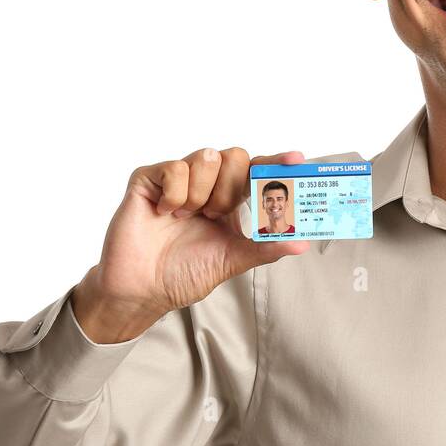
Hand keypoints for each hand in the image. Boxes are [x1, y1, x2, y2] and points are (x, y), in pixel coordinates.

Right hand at [72, 147, 309, 342]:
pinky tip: (165, 213)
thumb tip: (302, 244)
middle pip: (236, 156)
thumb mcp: (233, 260)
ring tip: (187, 217)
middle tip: (215, 215)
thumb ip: (266, 248)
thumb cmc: (183, 273)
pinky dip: (175, 194)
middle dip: (231, 188)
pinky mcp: (149, 179)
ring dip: (202, 193)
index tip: (297, 159)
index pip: (256, 171)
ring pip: (207, 157)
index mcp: (229, 199)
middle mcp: (206, 184)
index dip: (276, 162)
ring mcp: (178, 179)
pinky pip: (175, 168)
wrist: (143, 289)